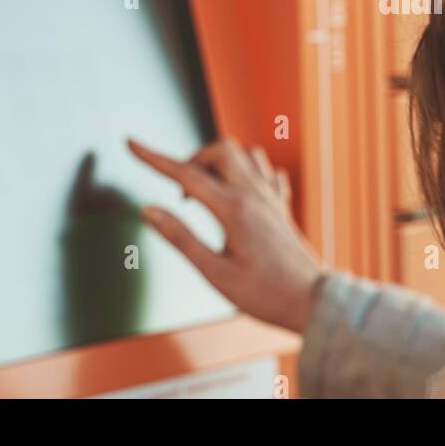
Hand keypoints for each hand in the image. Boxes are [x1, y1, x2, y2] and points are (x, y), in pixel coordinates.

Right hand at [127, 137, 324, 333]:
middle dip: (192, 159)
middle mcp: (255, 195)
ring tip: (205, 194)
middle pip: (220, 150)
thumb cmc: (264, 294)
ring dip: (219, 163)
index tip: (132, 143)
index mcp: (234, 209)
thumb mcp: (214, 273)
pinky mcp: (282, 207)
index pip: (185, 174)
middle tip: (180, 193)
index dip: (154, 158)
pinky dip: (247, 172)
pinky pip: (265, 172)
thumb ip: (180, 238)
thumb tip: (149, 210)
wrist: (312, 302)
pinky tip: (240, 192)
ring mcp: (272, 198)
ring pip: (245, 155)